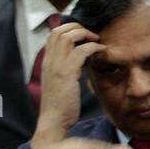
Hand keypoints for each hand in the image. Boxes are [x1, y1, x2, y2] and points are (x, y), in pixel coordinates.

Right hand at [32, 22, 103, 148]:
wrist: (54, 122)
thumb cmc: (62, 105)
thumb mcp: (62, 82)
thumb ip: (67, 69)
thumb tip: (82, 60)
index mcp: (47, 62)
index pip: (53, 34)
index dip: (69, 29)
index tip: (85, 34)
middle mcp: (49, 61)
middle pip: (59, 31)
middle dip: (77, 27)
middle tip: (92, 34)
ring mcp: (56, 66)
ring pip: (67, 37)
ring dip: (85, 34)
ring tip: (97, 40)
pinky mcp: (66, 74)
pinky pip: (80, 52)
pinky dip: (92, 47)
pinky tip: (102, 51)